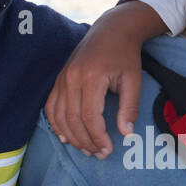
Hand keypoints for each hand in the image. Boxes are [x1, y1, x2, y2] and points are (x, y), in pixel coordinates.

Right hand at [46, 11, 148, 158]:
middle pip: (72, 120)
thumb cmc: (125, 56)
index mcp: (91, 76)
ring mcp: (62, 78)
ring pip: (59, 116)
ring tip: (87, 149)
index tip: (108, 150)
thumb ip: (129, 108)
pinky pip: (51, 107)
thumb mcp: (133, 80)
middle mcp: (71, 77)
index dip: (97, 137)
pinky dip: (56, 124)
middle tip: (100, 154)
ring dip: (71, 137)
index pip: (89, 117)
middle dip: (86, 141)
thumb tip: (126, 134)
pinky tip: (66, 137)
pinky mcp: (59, 79)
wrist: (111, 30)